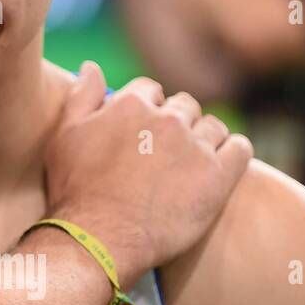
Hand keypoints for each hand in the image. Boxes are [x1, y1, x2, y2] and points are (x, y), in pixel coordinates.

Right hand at [44, 62, 252, 285]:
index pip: (150, 90)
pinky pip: (240, 149)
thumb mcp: (64, 136)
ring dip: (204, 139)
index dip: (146, 109)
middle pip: (184, 106)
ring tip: (189, 166)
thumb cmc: (75, 189)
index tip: (141, 134)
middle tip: (164, 155)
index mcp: (130, 104)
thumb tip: (92, 65)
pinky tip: (218, 169)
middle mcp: (166, 119)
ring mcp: (194, 146)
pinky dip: (232, 154)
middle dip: (176, 124)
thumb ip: (82, 96)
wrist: (98, 238)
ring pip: (213, 126)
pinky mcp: (218, 176)